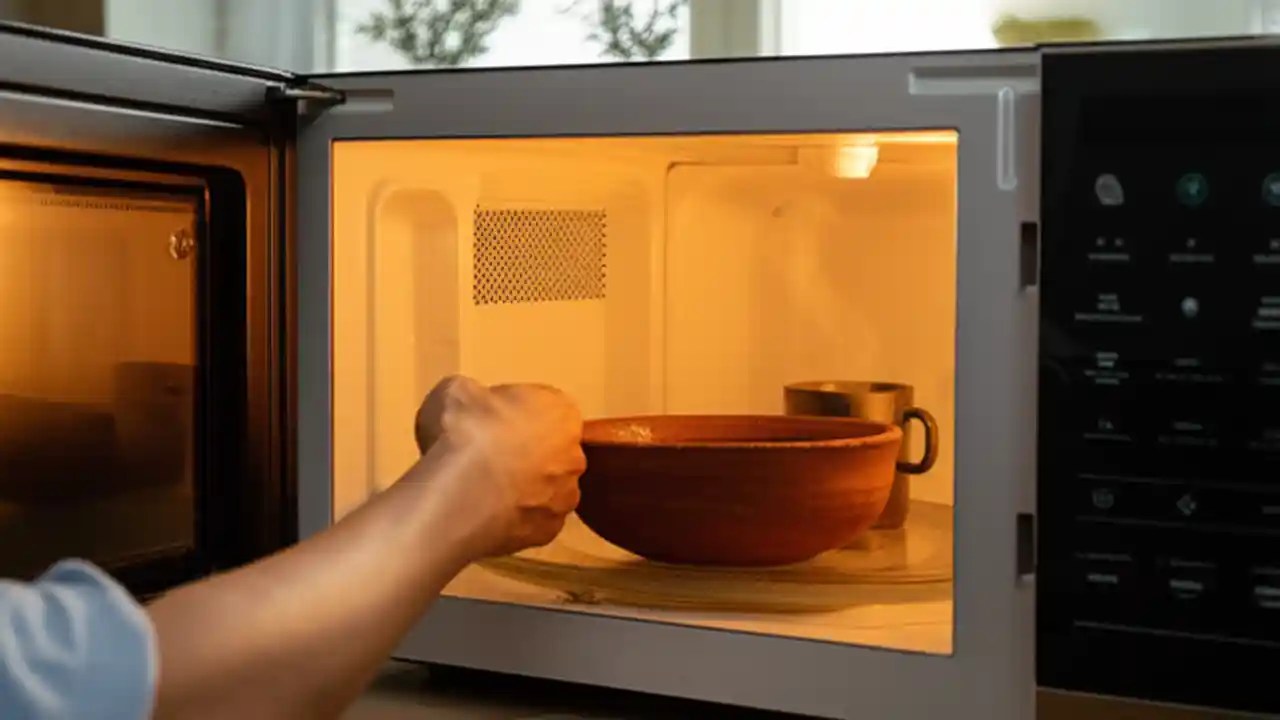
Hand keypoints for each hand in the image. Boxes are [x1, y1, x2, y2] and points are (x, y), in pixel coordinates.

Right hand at [414, 375, 585, 558]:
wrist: (455, 497)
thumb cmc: (462, 433)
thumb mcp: (456, 392)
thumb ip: (475, 397)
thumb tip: (471, 407)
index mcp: (561, 412)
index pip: (546, 409)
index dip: (516, 414)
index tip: (490, 422)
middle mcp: (573, 456)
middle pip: (552, 451)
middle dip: (527, 453)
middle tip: (488, 457)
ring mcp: (564, 498)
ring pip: (546, 489)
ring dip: (524, 489)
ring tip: (483, 492)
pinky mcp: (548, 534)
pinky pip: (532, 521)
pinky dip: (514, 519)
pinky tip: (486, 516)